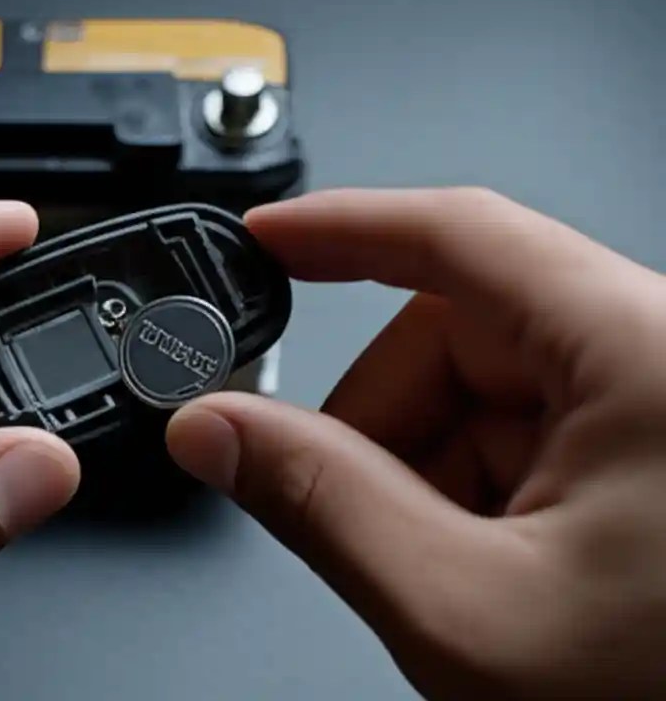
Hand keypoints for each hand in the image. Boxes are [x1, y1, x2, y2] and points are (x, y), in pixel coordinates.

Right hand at [167, 188, 665, 699]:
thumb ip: (320, 504)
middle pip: (455, 332)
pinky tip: (490, 570)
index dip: (342, 229)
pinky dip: (471, 494)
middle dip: (381, 422)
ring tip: (452, 573)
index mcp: (642, 355)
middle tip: (347, 507)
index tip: (264, 240)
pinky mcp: (647, 459)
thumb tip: (217, 428)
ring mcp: (655, 412)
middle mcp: (659, 362)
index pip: (460, 236)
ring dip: (425, 472)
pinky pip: (520, 438)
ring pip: (478, 394)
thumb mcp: (468, 610)